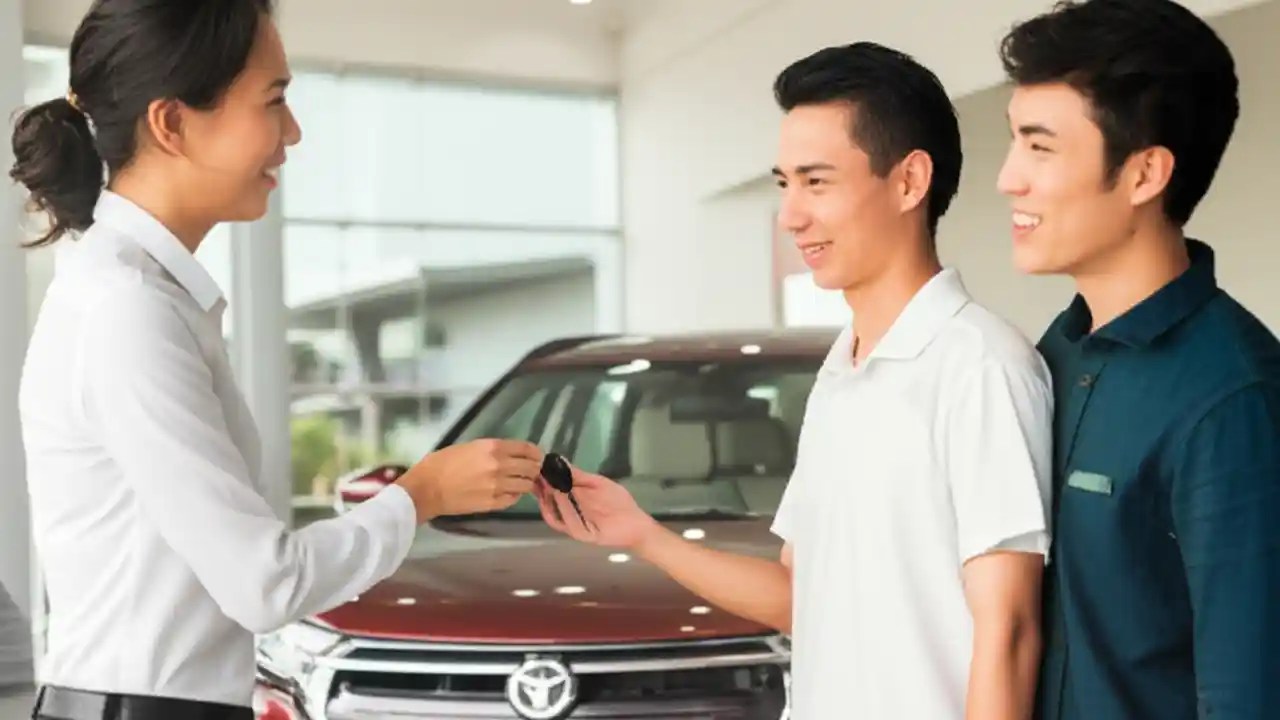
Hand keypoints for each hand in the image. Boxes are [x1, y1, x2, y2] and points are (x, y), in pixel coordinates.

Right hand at [396, 439, 542, 521]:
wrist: (427, 488)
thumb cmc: (441, 463)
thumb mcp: (468, 447)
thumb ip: (492, 450)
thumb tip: (510, 455)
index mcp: (493, 448)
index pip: (527, 449)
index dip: (536, 453)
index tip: (537, 456)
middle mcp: (500, 466)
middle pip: (531, 467)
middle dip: (534, 468)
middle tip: (531, 470)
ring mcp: (498, 486)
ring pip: (526, 485)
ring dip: (526, 483)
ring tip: (521, 483)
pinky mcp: (493, 503)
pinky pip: (514, 499)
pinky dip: (515, 495)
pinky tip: (509, 493)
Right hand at [535, 464, 659, 548]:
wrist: (635, 523)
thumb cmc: (617, 502)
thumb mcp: (596, 483)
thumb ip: (578, 475)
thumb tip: (558, 461)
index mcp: (570, 504)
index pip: (549, 493)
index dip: (541, 482)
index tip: (536, 469)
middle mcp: (568, 516)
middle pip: (548, 505)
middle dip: (541, 490)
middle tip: (537, 476)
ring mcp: (574, 527)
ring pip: (554, 515)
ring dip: (550, 499)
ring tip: (547, 483)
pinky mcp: (583, 535)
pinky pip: (568, 523)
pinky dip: (564, 510)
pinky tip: (562, 496)